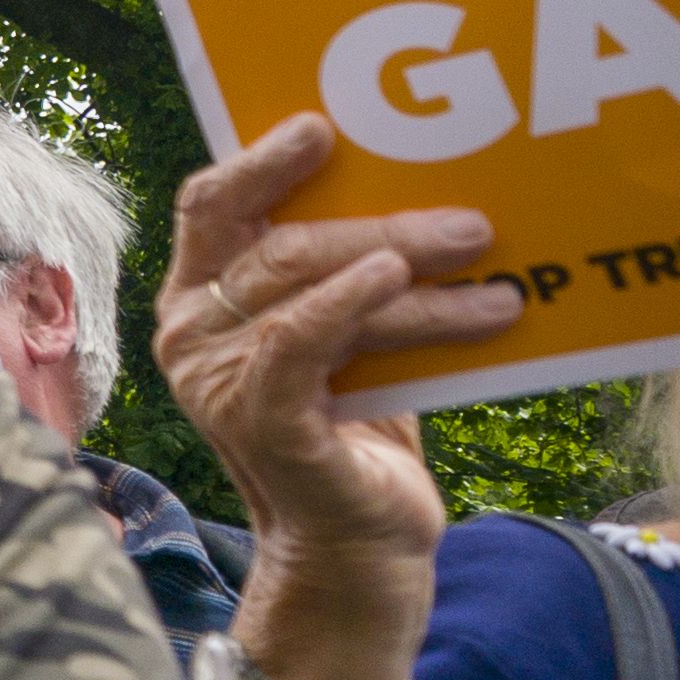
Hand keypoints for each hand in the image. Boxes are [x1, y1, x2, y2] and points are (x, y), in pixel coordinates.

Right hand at [160, 115, 523, 643]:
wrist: (360, 552)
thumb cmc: (360, 436)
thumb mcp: (352, 340)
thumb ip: (349, 275)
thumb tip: (425, 188)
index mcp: (201, 301)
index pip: (211, 207)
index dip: (260, 160)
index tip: (324, 128)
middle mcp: (192, 335)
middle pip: (279, 244)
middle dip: (381, 221)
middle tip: (470, 222)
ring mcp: (218, 382)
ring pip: (307, 288)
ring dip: (407, 267)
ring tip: (486, 263)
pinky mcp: (259, 421)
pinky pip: (298, 341)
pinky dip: (348, 303)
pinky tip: (397, 280)